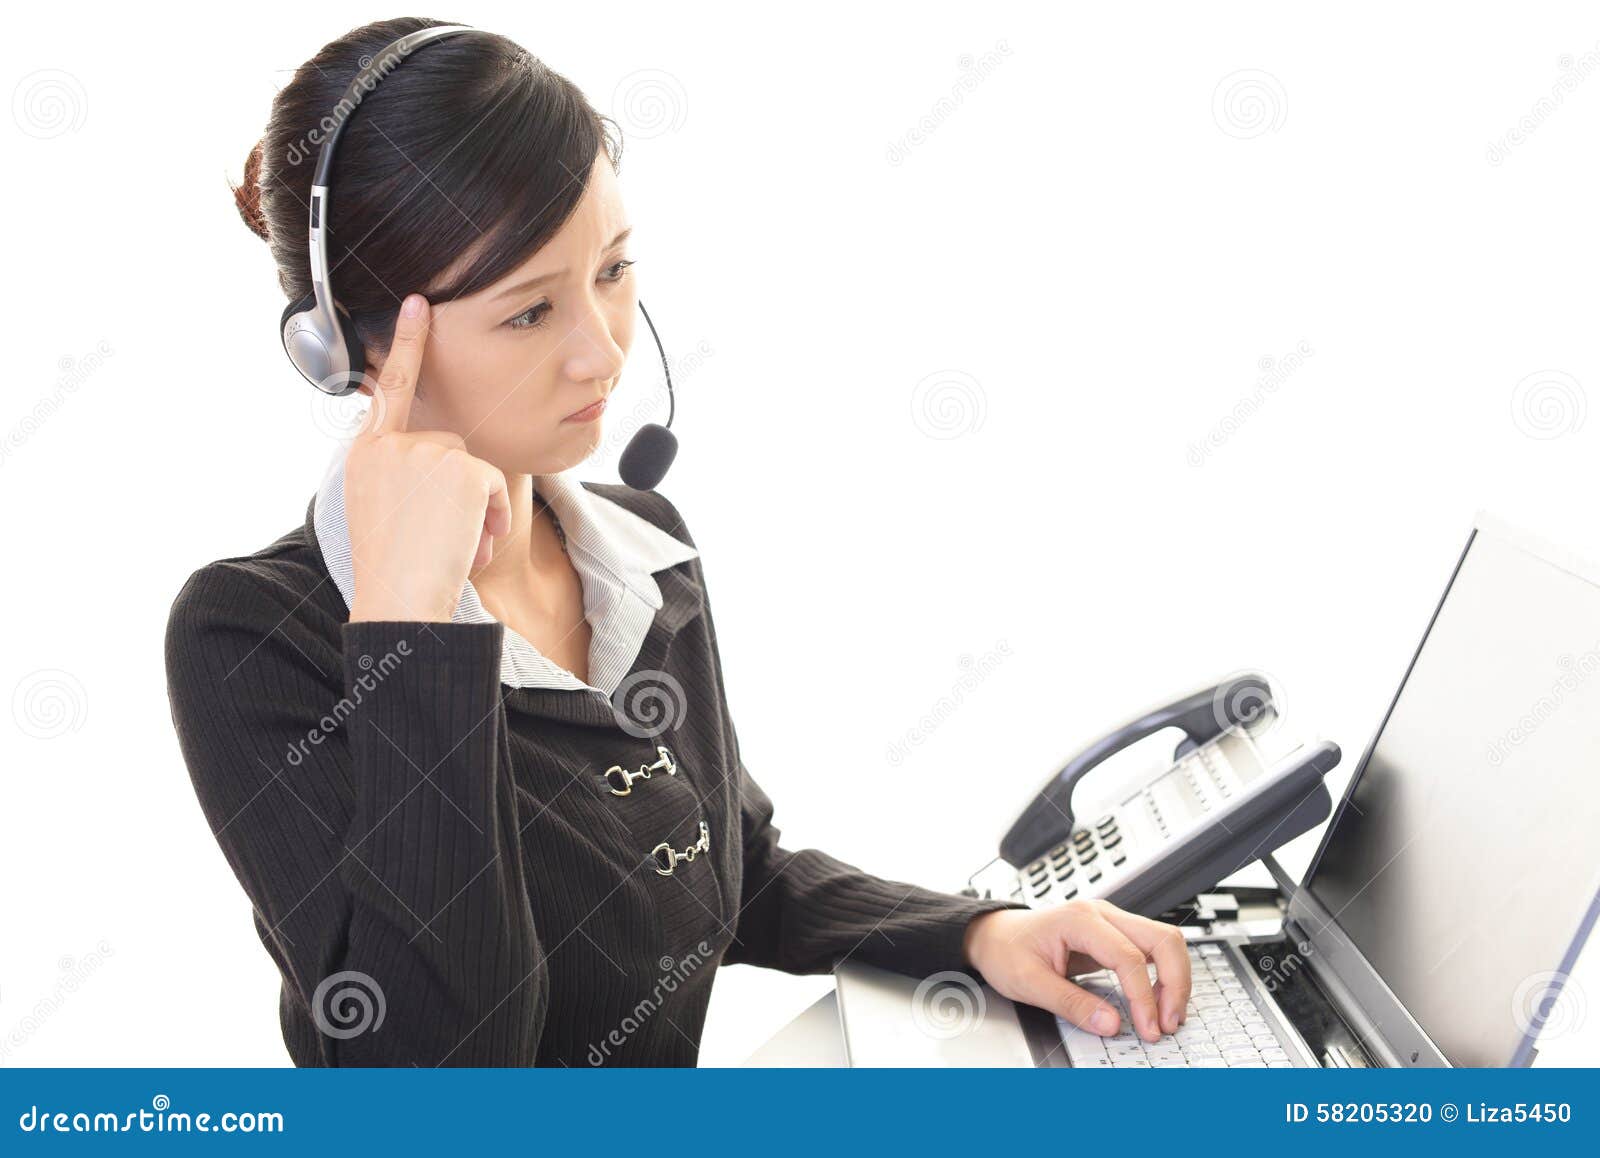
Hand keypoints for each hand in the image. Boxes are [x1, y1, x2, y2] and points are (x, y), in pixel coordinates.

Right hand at [345, 293, 512, 622]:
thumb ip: (405, 473)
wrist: (400, 602)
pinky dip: (493, 517)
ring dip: (477, 510)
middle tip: (442, 538)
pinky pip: (495, 485)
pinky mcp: (457, 467)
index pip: (389, 388)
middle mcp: (388, 445)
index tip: (418, 303)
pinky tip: (469, 544)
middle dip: (461, 491)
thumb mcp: (385, 510)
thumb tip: (446, 460)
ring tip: (452, 545)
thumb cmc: (397, 570)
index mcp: (366, 454)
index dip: (408, 343)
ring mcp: (422, 452)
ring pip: (475, 467)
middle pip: (450, 445)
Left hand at [962, 899, 1189, 1041]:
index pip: (1128, 956)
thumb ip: (1071, 1004)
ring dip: (1174, 979)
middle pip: (1162, 939)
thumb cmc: (1006, 951)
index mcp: (1079, 919)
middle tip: (1168, 1023)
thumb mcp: (1028, 983)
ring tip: (1168, 1016)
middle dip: (1175, 983)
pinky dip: (1164, 974)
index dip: (1143, 996)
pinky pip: (1152, 948)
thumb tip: (1112, 1024)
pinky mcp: (1114, 933)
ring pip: (1164, 941)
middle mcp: (1101, 913)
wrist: (994, 935)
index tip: (1147, 1028)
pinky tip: (1160, 1000)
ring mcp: (1111, 920)